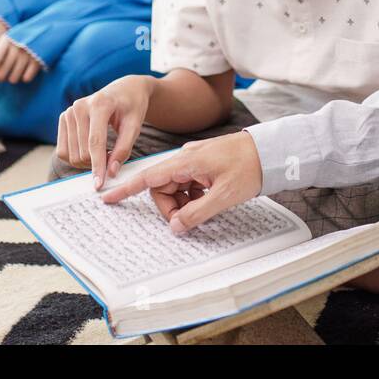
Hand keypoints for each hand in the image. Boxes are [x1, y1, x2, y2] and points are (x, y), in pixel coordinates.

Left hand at [0, 36, 40, 83]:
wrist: (47, 31)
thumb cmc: (22, 38)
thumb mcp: (8, 38)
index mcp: (7, 40)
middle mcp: (16, 48)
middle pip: (1, 74)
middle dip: (1, 76)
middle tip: (5, 72)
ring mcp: (27, 56)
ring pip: (13, 79)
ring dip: (13, 77)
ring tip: (15, 71)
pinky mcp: (37, 63)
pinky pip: (26, 78)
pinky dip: (26, 76)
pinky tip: (26, 69)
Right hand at [56, 75, 153, 189]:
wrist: (124, 89)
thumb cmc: (132, 106)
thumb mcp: (135, 126)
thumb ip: (123, 149)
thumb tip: (111, 172)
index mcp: (99, 104)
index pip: (95, 142)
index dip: (97, 166)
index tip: (100, 184)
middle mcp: (79, 106)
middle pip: (82, 152)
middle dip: (97, 164)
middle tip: (113, 159)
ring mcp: (69, 112)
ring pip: (72, 154)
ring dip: (88, 162)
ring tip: (105, 153)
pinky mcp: (63, 118)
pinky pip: (63, 150)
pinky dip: (77, 157)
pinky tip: (92, 150)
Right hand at [99, 132, 262, 234]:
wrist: (271, 151)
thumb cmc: (250, 168)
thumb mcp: (224, 196)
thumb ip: (196, 213)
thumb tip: (174, 226)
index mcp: (186, 162)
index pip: (148, 177)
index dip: (127, 189)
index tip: (107, 197)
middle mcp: (185, 159)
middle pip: (162, 188)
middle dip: (171, 207)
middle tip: (190, 220)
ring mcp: (194, 161)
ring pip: (176, 188)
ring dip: (184, 203)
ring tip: (207, 206)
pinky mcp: (203, 164)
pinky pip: (188, 184)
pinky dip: (194, 196)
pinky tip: (209, 198)